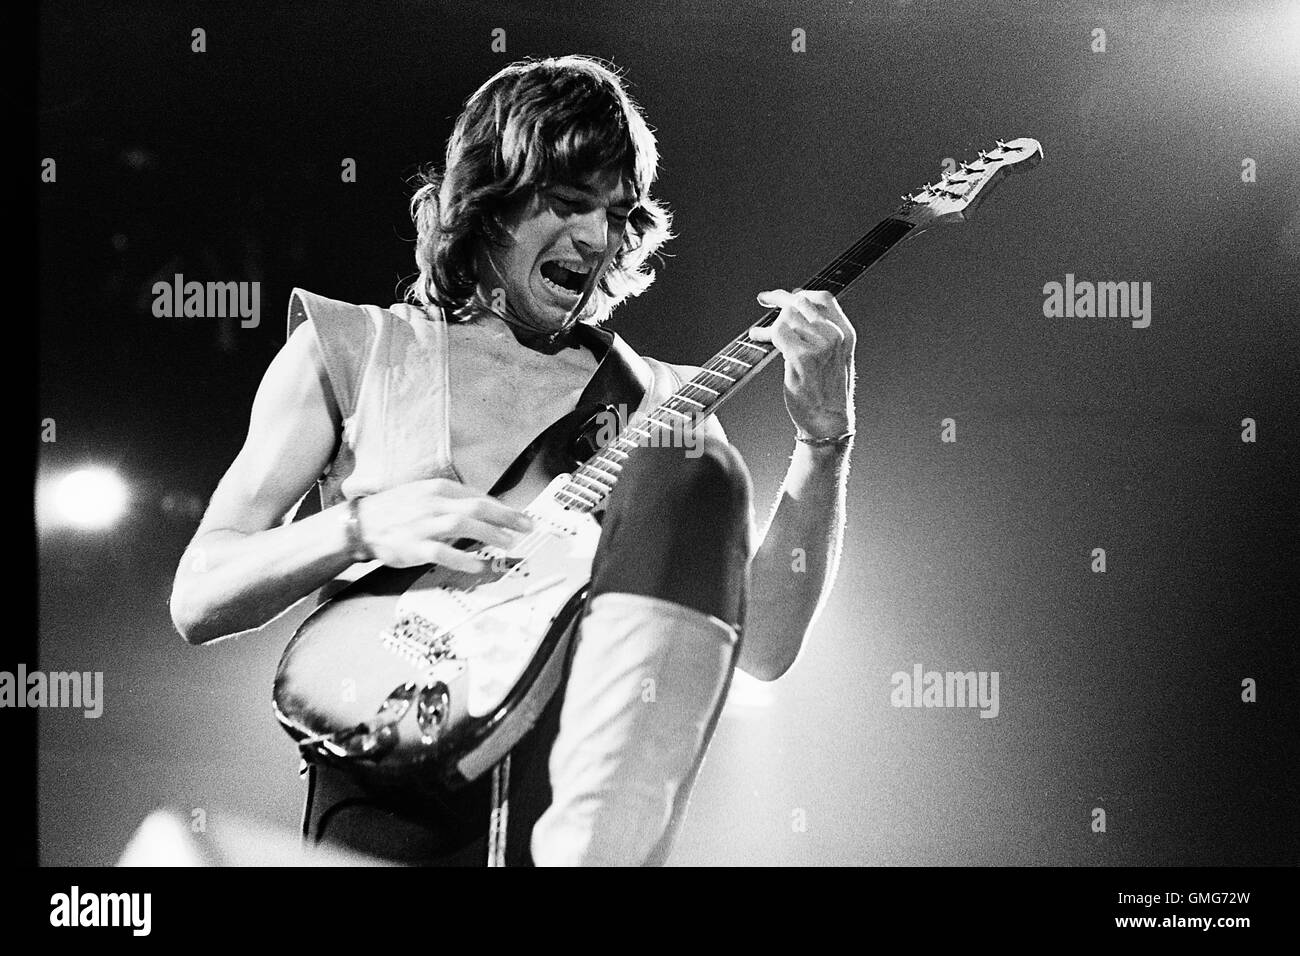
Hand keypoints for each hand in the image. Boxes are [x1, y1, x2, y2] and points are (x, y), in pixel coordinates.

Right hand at [352, 479, 533, 570]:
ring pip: (463, 525)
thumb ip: (450, 500)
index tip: (521, 516)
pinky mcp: (414, 547)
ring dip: (490, 534)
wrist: (360, 524)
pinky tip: (478, 564)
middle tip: (526, 527)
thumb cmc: (394, 510)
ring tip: (508, 543)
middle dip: (506, 517)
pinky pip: (442, 552)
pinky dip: (462, 558)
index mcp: (437, 490)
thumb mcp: (423, 494)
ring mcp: (423, 525)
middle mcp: (433, 504)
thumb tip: (482, 508)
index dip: (503, 507)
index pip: (478, 496)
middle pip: (477, 507)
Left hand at [749, 288, 855, 439]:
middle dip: (779, 300)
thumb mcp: (833, 356)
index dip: (802, 293)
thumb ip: (820, 333)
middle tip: (764, 298)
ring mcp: (820, 346)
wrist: (828, 421)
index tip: (786, 295)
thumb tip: (795, 310)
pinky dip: (764, 334)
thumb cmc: (826, 392)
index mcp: (845, 333)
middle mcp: (835, 336)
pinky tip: (756, 337)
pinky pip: (778, 334)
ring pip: (787, 317)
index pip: (824, 298)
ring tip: (759, 333)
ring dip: (771, 323)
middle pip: (801, 304)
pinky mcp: (803, 358)